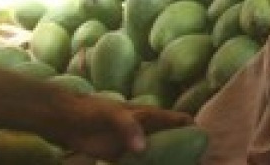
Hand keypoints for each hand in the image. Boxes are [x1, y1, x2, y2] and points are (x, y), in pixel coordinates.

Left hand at [53, 94, 190, 159]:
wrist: (64, 121)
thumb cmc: (92, 110)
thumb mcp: (112, 114)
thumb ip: (129, 128)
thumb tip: (143, 149)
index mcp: (150, 116)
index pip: (180, 120)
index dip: (195, 130)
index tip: (205, 146)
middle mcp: (146, 130)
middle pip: (172, 140)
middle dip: (184, 152)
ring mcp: (134, 144)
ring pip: (157, 155)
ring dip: (166, 164)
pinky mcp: (119, 157)